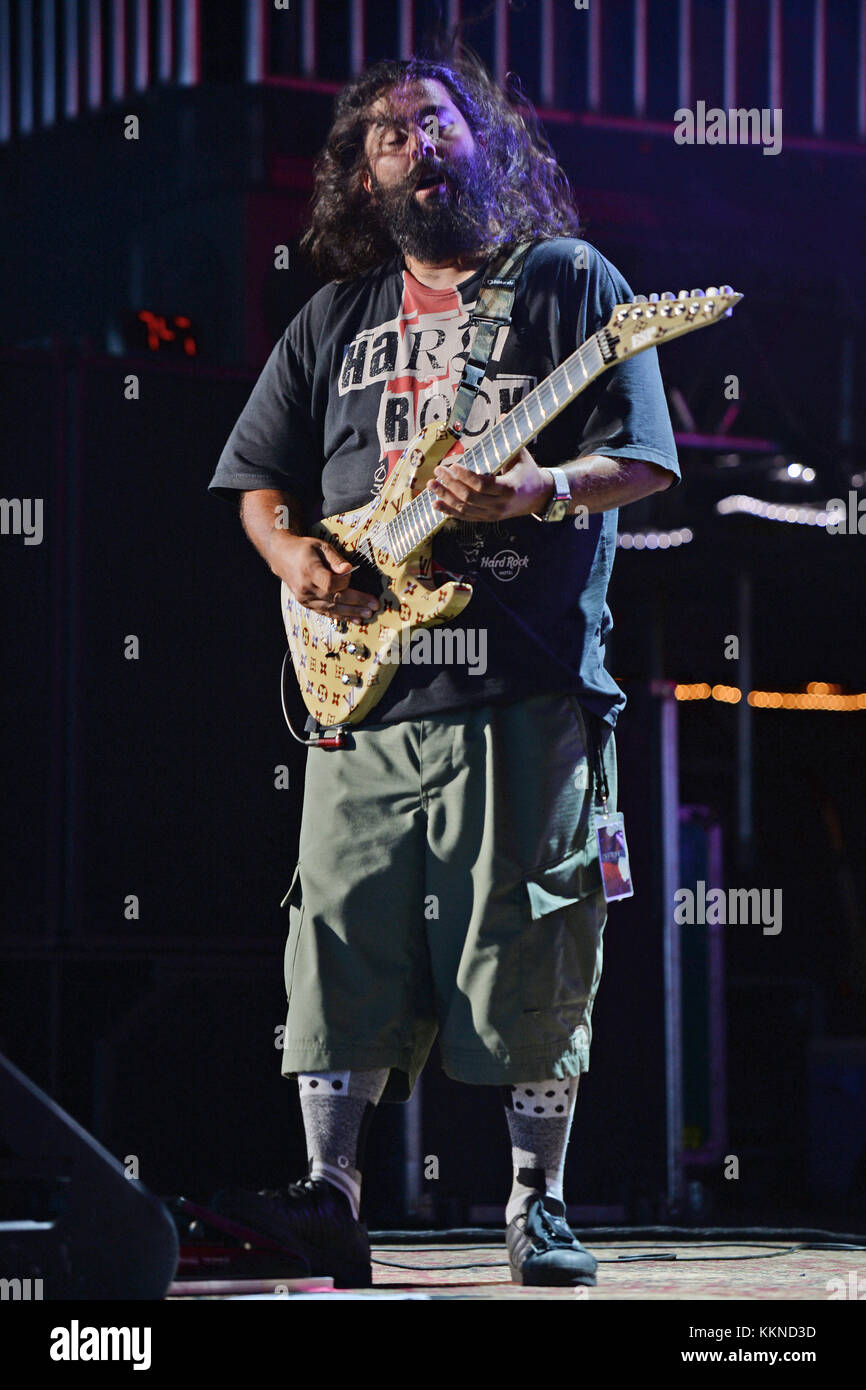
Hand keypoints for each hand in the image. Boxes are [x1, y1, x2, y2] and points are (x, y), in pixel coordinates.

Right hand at [273, 534, 377, 622]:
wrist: (283, 557)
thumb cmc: (304, 549)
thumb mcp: (321, 546)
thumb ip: (335, 559)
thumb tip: (349, 569)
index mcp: (309, 571)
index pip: (330, 584)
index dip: (344, 583)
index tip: (351, 575)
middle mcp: (306, 588)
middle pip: (334, 599)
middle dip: (356, 603)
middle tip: (373, 607)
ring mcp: (305, 599)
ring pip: (331, 609)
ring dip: (351, 613)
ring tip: (367, 615)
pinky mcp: (306, 604)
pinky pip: (326, 612)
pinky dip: (341, 616)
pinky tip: (354, 619)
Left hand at [426, 447, 556, 520]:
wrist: (538, 496)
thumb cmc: (527, 472)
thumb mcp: (522, 454)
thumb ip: (509, 438)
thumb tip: (503, 415)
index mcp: (509, 488)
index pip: (483, 484)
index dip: (466, 476)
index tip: (453, 465)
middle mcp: (500, 505)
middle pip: (469, 497)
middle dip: (451, 484)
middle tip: (438, 470)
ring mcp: (492, 514)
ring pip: (464, 509)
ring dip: (446, 497)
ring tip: (431, 485)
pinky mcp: (486, 518)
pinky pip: (465, 517)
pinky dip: (449, 510)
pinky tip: (436, 503)